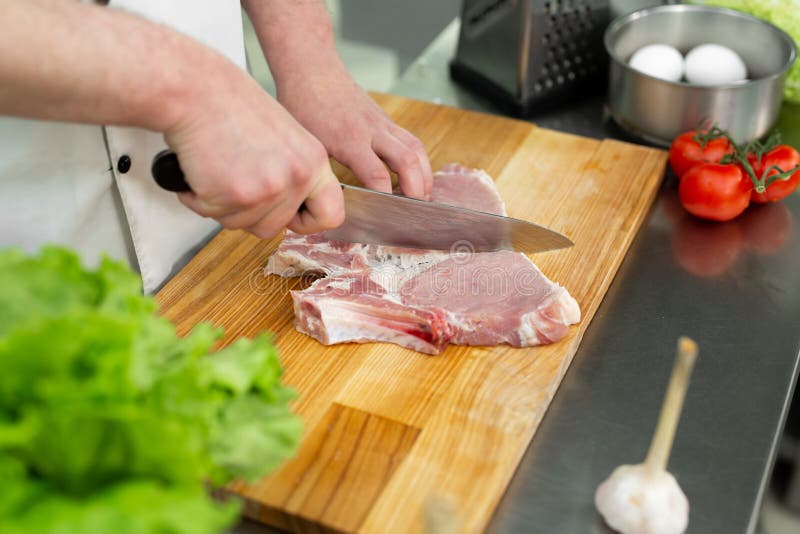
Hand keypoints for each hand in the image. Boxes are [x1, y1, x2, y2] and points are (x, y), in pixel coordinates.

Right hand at [164, 62, 343, 236]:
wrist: (195, 88)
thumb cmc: (228, 105)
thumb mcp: (281, 138)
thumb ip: (290, 172)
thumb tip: (286, 206)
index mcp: (314, 161)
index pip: (330, 214)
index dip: (305, 222)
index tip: (288, 217)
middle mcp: (298, 176)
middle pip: (274, 227)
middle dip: (247, 213)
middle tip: (231, 179)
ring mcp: (270, 188)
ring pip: (241, 224)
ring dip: (221, 204)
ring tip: (215, 167)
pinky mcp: (239, 194)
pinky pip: (212, 215)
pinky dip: (198, 198)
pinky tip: (199, 169)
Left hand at [276, 66, 432, 199]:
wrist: (312, 70)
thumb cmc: (304, 106)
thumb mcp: (307, 143)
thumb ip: (322, 170)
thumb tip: (329, 201)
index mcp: (350, 140)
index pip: (377, 175)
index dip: (385, 198)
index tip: (384, 216)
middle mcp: (371, 131)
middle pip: (407, 161)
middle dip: (416, 189)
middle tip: (415, 210)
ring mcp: (382, 124)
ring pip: (416, 149)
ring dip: (424, 175)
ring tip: (423, 197)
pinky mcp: (386, 120)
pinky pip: (411, 140)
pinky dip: (418, 160)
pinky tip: (415, 175)